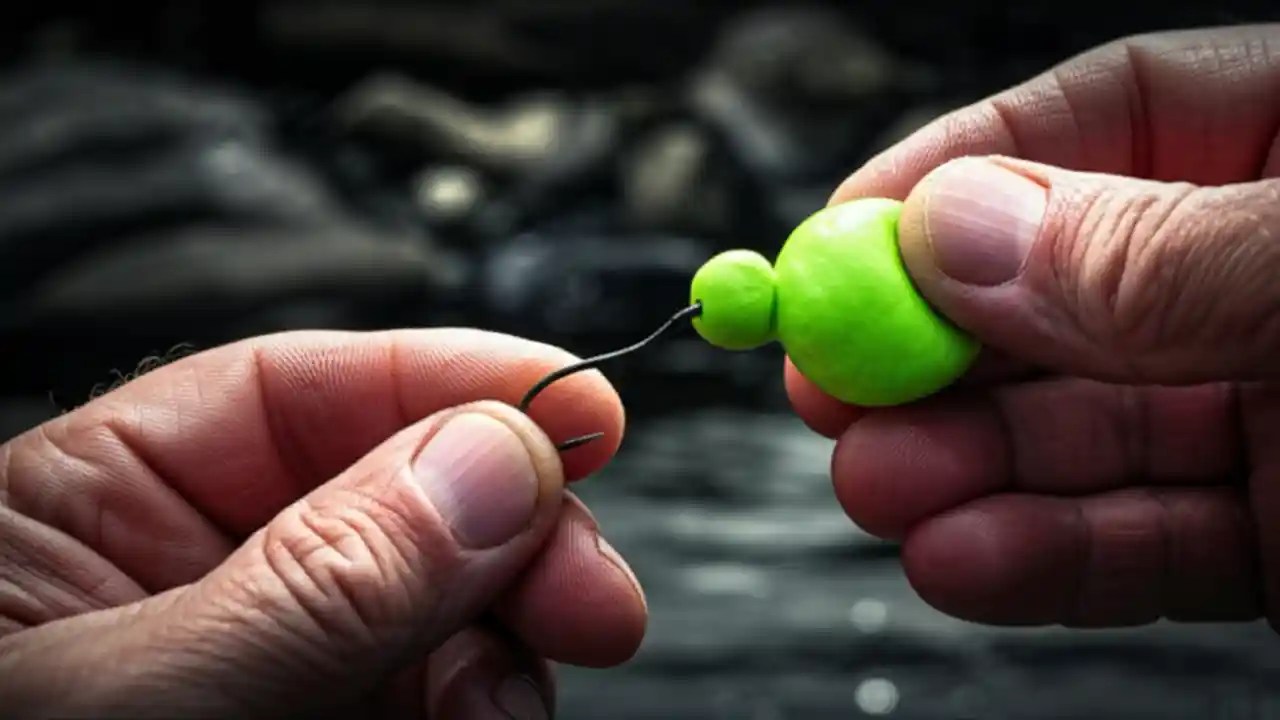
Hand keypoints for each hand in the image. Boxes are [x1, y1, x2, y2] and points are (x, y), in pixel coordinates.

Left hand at [0, 329, 645, 716]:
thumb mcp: (145, 700)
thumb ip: (323, 579)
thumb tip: (493, 457)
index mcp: (96, 510)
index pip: (299, 391)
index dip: (452, 381)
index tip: (581, 415)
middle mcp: (194, 580)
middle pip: (400, 496)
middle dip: (511, 537)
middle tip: (593, 599)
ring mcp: (268, 670)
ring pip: (438, 609)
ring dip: (502, 654)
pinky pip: (434, 700)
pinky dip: (480, 713)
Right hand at [787, 25, 1279, 630]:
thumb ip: (1152, 253)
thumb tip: (955, 233)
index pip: (1107, 118)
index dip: (958, 171)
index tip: (842, 231)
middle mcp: (1270, 279)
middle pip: (1061, 293)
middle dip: (935, 351)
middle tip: (831, 386)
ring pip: (1083, 433)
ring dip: (963, 468)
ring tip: (877, 486)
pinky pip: (1144, 544)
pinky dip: (1045, 560)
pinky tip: (961, 557)